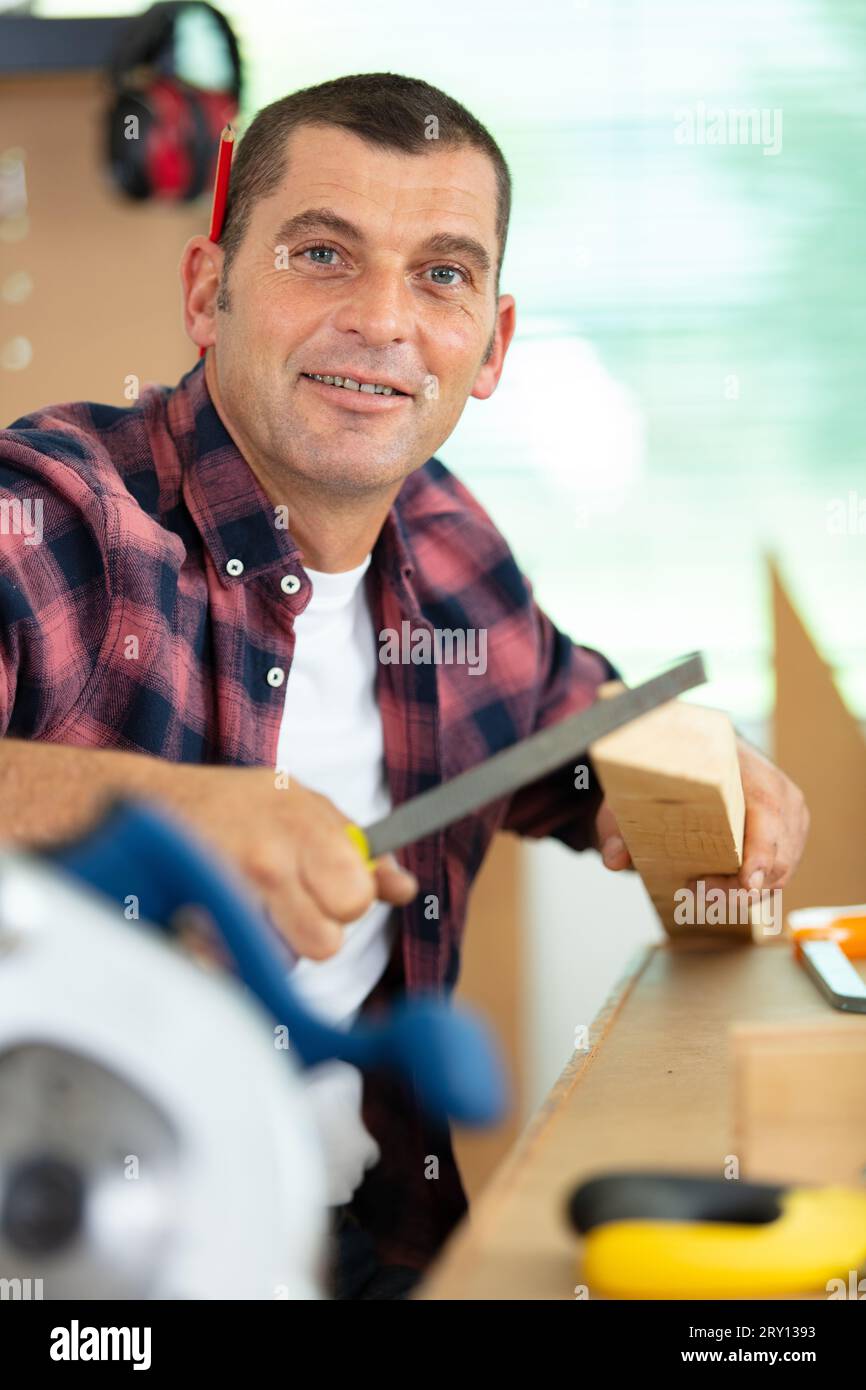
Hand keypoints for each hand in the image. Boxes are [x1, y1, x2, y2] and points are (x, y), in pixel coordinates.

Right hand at [153, 764, 417, 959]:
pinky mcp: (192, 924)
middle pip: (326, 944)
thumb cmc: (233, 804)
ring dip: (270, 945)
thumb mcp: (304, 805)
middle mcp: (269, 859)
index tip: (326, 888)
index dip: (347, 902)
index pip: (356, 899)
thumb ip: (358, 847)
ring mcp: (226, 892)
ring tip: (247, 905)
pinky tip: (218, 920)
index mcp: (304, 827)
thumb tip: (404, 888)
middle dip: (313, 930)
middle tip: (285, 903)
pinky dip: (231, 955)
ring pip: (283, 962)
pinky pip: (236, 968)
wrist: (147, 803)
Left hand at [594, 737, 809, 892]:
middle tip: (694, 892)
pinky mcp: (793, 832)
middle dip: (739, 886)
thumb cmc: (672, 770)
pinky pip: (781, 871)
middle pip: (777, 854)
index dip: (761, 852)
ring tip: (699, 892)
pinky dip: (753, 887)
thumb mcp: (639, 790)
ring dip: (743, 891)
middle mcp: (778, 791)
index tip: (746, 882)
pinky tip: (720, 888)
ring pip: (781, 870)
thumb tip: (613, 859)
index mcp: (747, 769)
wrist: (703, 753)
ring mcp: (792, 813)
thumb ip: (622, 823)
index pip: (768, 812)